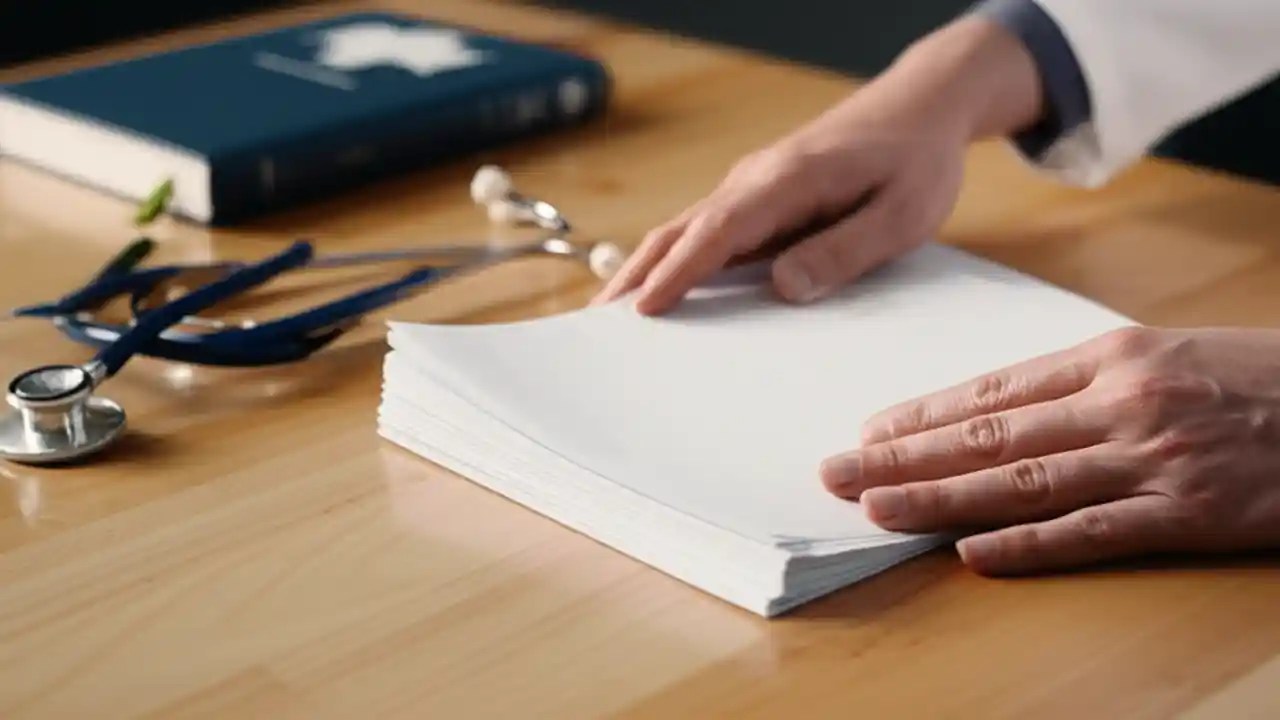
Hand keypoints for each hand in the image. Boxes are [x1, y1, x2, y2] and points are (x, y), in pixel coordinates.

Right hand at [591, 17, 1044, 314]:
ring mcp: (751, 188)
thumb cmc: (916, 161)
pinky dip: (676, 261)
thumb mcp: (902, 214)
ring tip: (612, 319)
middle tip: (598, 326)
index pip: (719, 230)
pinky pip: (708, 232)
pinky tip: (663, 293)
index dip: (679, 271)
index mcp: (788, 180)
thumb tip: (782, 286)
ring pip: (687, 230)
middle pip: (682, 229)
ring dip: (647, 270)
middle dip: (637, 276)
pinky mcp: (757, 199)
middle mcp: (756, 180)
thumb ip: (843, 250)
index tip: (644, 308)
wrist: (920, 107)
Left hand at [821, 326, 1279, 574]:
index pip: (993, 391)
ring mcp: (1152, 456)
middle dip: (903, 457)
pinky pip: (1092, 532)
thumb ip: (1085, 383)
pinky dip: (1029, 544)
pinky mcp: (1188, 511)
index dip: (922, 415)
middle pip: (988, 435)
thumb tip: (999, 414)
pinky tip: (973, 554)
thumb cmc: (1254, 378)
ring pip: (1022, 481)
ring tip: (876, 510)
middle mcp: (1120, 400)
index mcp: (1111, 355)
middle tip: (836, 473)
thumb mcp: (1166, 355)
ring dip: (940, 498)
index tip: (868, 433)